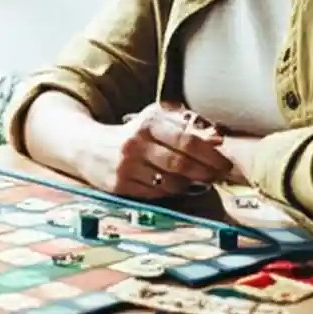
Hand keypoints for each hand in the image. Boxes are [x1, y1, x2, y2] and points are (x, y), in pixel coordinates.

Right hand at [81, 102, 230, 198]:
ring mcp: (126, 167)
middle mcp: (135, 144)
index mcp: (146, 123)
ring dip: (190, 184)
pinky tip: (174, 185)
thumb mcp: (154, 119)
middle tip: (218, 175)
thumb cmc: (132, 133)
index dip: (210, 154)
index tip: (225, 162)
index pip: (187, 140)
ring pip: (171, 182)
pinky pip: (157, 194)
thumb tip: (217, 138)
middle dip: (206, 172)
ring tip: (198, 180)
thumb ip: (186, 124)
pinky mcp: (120, 186)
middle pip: (181, 163)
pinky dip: (171, 191)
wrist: (87, 147)